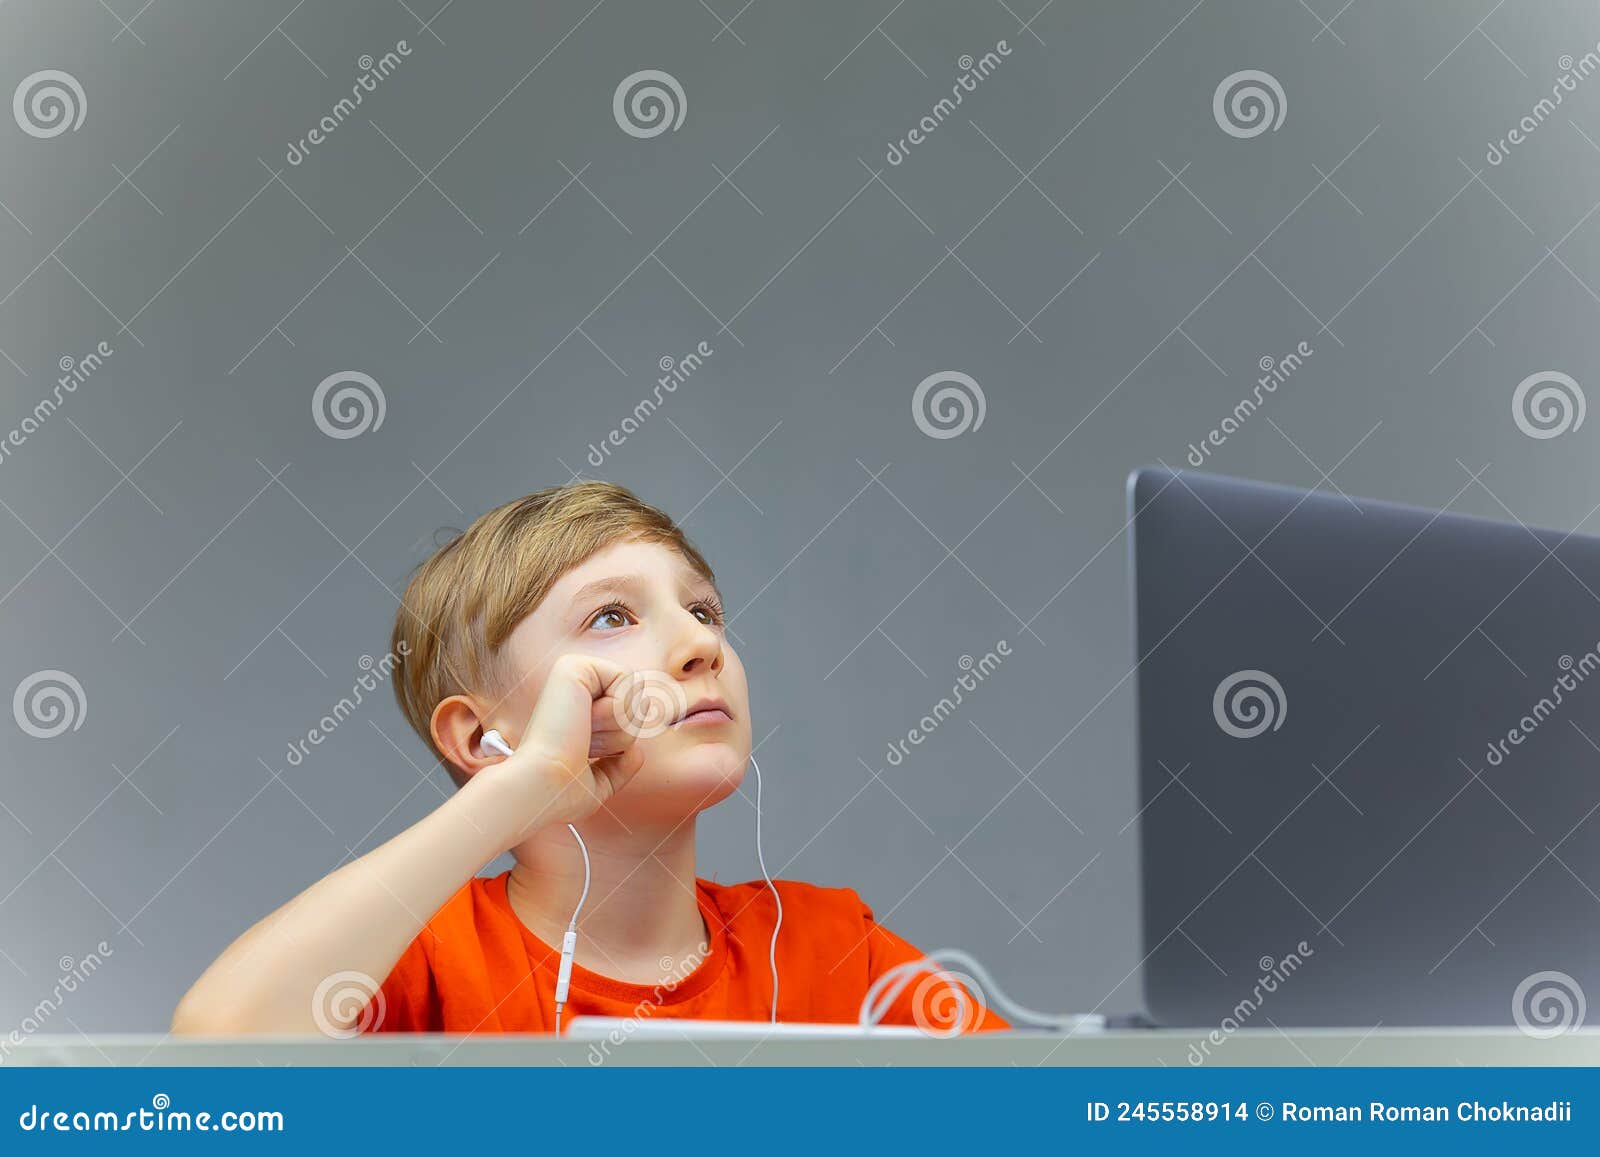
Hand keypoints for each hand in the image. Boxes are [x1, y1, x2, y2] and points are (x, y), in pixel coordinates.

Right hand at [484, 654, 646, 840]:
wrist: (543, 787)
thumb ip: (618, 767)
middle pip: (639, 701)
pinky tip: (584, 721)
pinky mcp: (575, 666)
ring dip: (618, 726)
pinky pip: (627, 681)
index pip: (632, 714)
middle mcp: (572, 686)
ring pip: (636, 692)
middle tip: (584, 743)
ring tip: (581, 734)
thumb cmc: (562, 792)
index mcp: (575, 709)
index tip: (588, 752)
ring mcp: (572, 673)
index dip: (622, 741)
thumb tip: (636, 754)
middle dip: (623, 733)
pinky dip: (616, 711)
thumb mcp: (597, 782)